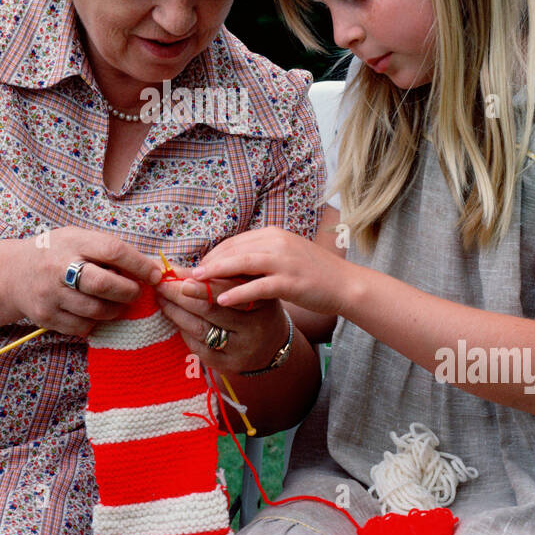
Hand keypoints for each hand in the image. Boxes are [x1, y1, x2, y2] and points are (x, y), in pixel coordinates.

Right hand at [7, 227, 163, 337]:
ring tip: (118, 303)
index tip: (154, 274)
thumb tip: (151, 267)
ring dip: (115, 310)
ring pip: (95, 310)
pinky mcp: (45, 317)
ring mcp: (50, 295)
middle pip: (103, 285)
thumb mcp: (78, 239)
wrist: (14, 274)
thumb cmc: (58, 253)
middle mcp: (58, 268)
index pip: (112, 251)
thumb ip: (109, 250)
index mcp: (72, 242)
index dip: (138, 264)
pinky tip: (95, 312)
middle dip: (128, 291)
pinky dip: (95, 323)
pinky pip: (82, 328)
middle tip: (136, 293)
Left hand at [154, 264, 290, 374]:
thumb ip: (220, 277)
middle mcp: (254, 327)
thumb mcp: (247, 288)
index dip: (200, 283)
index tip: (176, 274)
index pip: (227, 289)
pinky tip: (174, 319)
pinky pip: (200, 348)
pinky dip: (184, 332)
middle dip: (181, 296)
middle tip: (161, 284)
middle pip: (211, 310)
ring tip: (161, 299)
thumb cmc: (252, 308)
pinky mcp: (229, 365)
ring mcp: (242, 348)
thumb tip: (177, 269)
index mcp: (261, 302)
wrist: (272, 345)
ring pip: (202, 329)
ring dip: (176, 313)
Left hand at [189, 227, 349, 316]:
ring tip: (196, 282)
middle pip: (234, 250)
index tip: (198, 267)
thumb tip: (232, 263)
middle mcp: (277, 243)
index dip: (213, 254)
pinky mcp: (290, 281)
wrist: (346, 284)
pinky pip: (258, 286)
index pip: (235, 241)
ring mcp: (284, 261)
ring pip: (242, 264)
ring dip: (216, 273)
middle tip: (188, 275)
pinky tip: (222, 300)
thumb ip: (261, 256)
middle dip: (209, 262)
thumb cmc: (314, 273)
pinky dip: (238, 292)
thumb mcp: (285, 256)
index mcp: (274, 234)